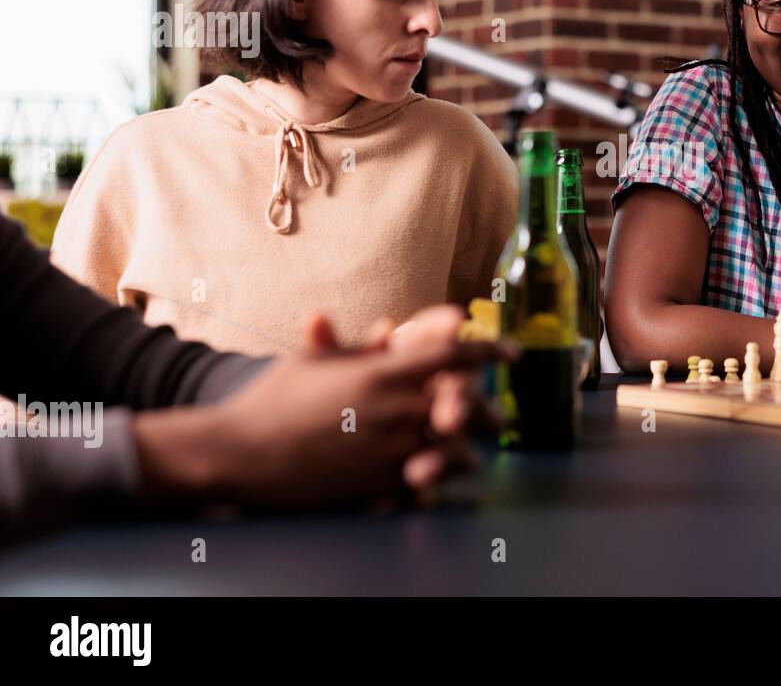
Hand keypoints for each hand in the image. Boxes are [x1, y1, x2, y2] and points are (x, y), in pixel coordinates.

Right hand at [139, 310, 513, 507]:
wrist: (239, 454)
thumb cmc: (273, 399)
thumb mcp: (317, 360)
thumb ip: (361, 345)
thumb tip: (392, 326)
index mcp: (383, 372)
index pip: (456, 357)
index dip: (490, 352)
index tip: (511, 352)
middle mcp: (395, 410)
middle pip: (468, 405)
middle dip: (486, 407)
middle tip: (495, 411)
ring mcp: (391, 451)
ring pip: (457, 448)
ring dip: (467, 444)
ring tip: (471, 444)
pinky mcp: (380, 485)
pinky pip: (430, 481)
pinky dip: (441, 475)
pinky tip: (442, 471)